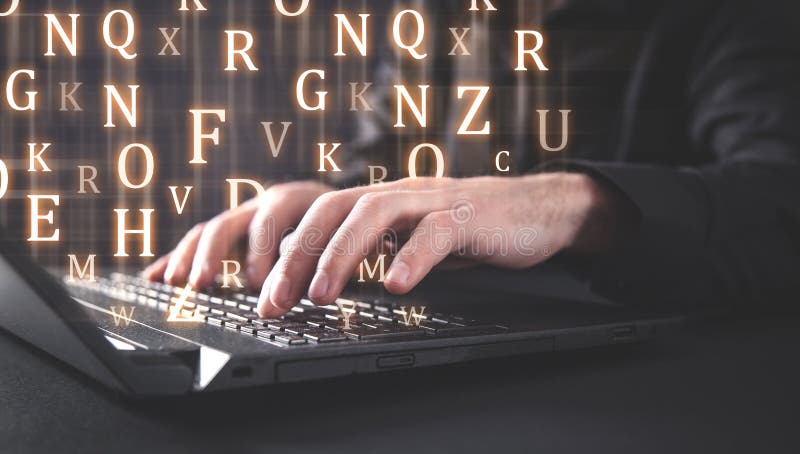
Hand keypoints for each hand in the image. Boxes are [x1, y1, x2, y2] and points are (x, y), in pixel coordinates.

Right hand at [142, 181, 332, 289]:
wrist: (345, 209)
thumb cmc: (344, 229)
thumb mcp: (342, 238)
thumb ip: (328, 259)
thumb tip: (316, 286)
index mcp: (295, 200)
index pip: (273, 221)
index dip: (264, 252)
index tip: (258, 284)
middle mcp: (264, 205)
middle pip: (231, 222)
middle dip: (214, 253)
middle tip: (202, 283)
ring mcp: (245, 218)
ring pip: (210, 232)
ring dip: (190, 258)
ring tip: (177, 283)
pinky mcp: (233, 235)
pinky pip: (199, 245)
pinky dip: (177, 260)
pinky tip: (154, 278)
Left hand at [257, 173, 630, 316]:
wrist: (537, 210)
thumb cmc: (469, 230)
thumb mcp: (411, 239)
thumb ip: (374, 250)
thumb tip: (321, 278)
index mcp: (380, 201)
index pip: (317, 216)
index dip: (284, 251)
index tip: (263, 295)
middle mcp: (399, 195)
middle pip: (332, 209)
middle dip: (298, 257)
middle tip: (275, 302)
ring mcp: (433, 201)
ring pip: (374, 213)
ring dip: (341, 254)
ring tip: (322, 296)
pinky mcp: (469, 216)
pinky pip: (435, 232)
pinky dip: (412, 257)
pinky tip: (396, 285)